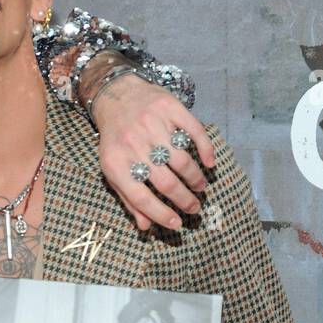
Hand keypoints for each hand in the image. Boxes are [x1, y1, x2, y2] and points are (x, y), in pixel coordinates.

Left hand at [91, 75, 217, 230]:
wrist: (116, 95)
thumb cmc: (116, 139)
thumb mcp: (113, 168)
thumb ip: (128, 197)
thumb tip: (146, 227)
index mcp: (116, 164)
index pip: (140, 197)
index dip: (160, 214)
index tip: (177, 224)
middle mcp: (134, 145)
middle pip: (165, 182)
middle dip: (184, 200)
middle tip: (195, 207)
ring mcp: (152, 125)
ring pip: (182, 160)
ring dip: (195, 178)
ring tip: (200, 187)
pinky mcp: (170, 108)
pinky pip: (194, 132)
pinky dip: (205, 149)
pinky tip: (209, 163)